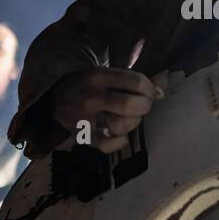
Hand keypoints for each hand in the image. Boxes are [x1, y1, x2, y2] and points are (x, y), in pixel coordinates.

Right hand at [44, 67, 164, 154]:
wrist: (55, 99)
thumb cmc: (89, 85)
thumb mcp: (107, 74)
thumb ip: (135, 78)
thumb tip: (163, 84)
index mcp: (98, 76)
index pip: (135, 81)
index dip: (150, 88)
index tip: (150, 91)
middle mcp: (90, 96)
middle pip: (129, 105)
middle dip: (144, 106)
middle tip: (144, 105)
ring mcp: (84, 118)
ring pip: (120, 125)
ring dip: (133, 123)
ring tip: (131, 117)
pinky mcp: (81, 136)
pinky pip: (108, 145)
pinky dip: (120, 142)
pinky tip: (121, 135)